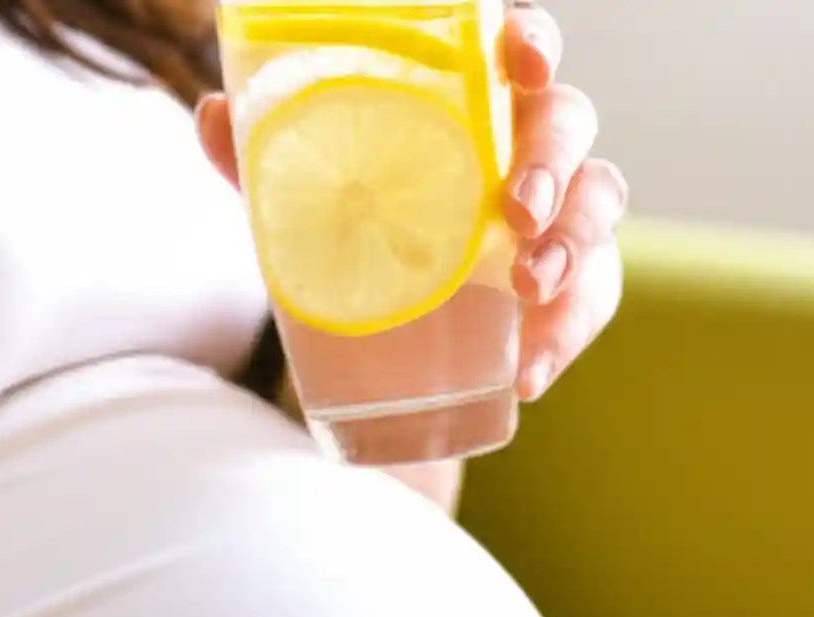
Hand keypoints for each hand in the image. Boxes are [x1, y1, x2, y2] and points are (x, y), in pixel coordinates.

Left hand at [195, 4, 627, 401]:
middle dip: (551, 162)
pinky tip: (528, 373)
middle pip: (568, 121)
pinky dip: (566, 334)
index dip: (532, 44)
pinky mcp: (576, 280)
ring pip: (600, 200)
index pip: (516, 50)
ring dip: (573, 243)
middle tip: (516, 214)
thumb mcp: (306, 201)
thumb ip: (267, 160)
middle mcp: (525, 146)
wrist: (383, 339)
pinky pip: (595, 295)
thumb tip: (213, 114)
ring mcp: (559, 212)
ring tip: (529, 288)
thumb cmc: (359, 235)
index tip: (522, 63)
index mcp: (471, 104)